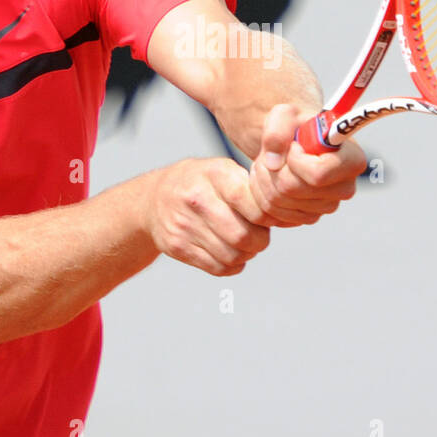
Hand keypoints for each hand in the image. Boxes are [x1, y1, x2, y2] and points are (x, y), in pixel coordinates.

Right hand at [147, 158, 271, 275]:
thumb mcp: (222, 169)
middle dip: (260, 241)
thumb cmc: (200, 183)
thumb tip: (283, 211)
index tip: (269, 218)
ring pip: (232, 256)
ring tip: (245, 244)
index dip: (267, 216)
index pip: (250, 202)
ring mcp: (183, 225)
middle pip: (243, 236)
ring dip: (247, 255)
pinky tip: (231, 253)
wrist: (154, 198)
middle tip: (261, 236)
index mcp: (213, 174)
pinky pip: (217, 268)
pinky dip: (232, 266)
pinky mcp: (177, 247)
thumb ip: (250, 185)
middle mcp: (196, 198)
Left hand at [248, 103, 364, 226]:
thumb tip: (273, 163)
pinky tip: (269, 177)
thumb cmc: (297, 125)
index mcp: (351, 160)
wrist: (294, 141)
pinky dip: (262, 195)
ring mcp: (326, 206)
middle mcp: (344, 188)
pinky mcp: (308, 217)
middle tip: (271, 152)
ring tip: (269, 162)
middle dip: (272, 169)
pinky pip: (273, 214)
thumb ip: (277, 129)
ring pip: (278, 203)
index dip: (295, 161)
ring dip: (263, 180)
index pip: (318, 174)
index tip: (292, 145)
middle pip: (293, 190)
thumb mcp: (285, 114)